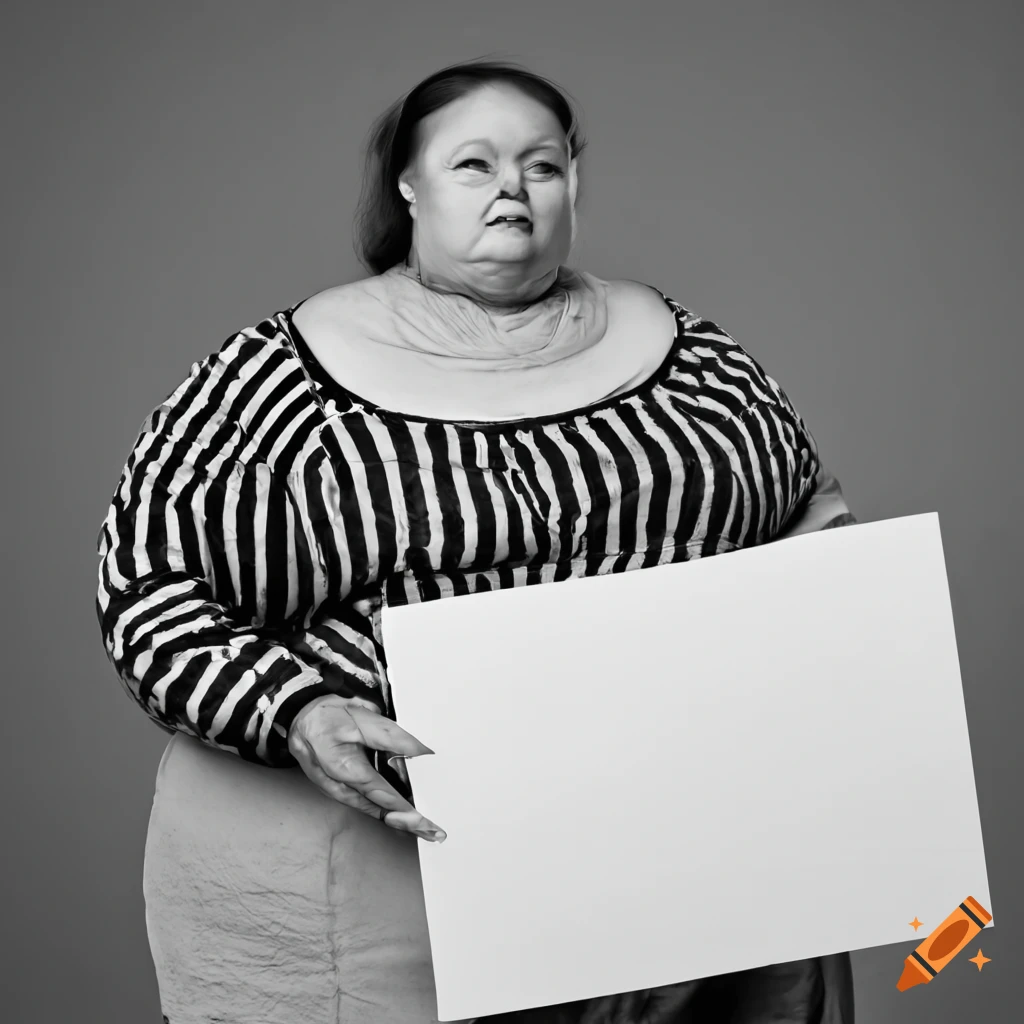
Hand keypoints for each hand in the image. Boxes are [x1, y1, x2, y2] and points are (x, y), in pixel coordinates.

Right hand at [288, 694, 446, 842]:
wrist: (301, 716)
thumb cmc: (329, 715)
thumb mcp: (362, 718)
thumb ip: (392, 737)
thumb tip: (421, 751)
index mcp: (341, 767)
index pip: (379, 793)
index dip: (402, 809)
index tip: (422, 821)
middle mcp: (337, 785)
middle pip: (377, 808)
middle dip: (405, 821)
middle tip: (432, 832)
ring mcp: (336, 790)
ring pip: (371, 808)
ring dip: (398, 819)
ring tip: (425, 828)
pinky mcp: (338, 790)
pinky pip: (364, 803)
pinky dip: (384, 810)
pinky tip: (402, 816)